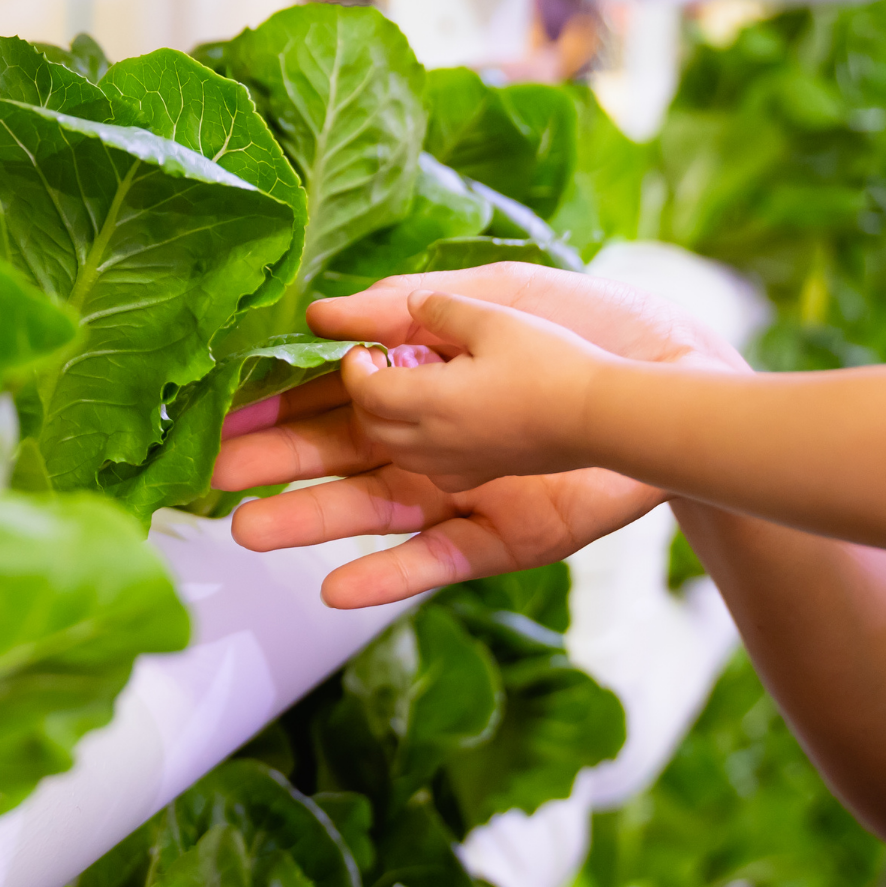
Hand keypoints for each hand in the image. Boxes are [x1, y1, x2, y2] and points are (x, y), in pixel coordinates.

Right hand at [216, 263, 745, 607]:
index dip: (274, 407)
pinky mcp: (502, 536)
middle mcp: (429, 443)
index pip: (329, 399)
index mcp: (420, 384)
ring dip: (308, 521)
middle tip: (209, 476)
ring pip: (369, 511)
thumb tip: (319, 313)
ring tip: (248, 530)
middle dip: (271, 466)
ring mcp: (461, 492)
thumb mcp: (486, 299)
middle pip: (335, 457)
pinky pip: (435, 561)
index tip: (218, 415)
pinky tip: (333, 587)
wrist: (676, 375)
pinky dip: (386, 577)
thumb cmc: (586, 326)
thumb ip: (405, 307)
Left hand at [336, 291, 608, 492]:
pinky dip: (418, 447)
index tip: (365, 348)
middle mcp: (436, 441)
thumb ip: (444, 308)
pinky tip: (439, 423)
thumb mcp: (494, 319)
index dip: (356, 367)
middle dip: (365, 395)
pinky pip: (429, 468)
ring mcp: (458, 464)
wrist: (602, 417)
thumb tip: (412, 301)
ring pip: (396, 451)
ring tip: (405, 390)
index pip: (365, 390)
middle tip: (378, 365)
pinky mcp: (481, 474)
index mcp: (431, 401)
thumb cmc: (552, 363)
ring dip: (386, 422)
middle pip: (372, 425)